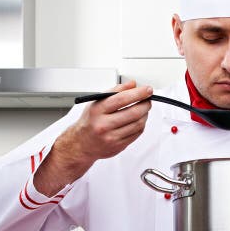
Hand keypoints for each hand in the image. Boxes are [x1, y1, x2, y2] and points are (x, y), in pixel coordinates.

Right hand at [34, 81, 151, 194]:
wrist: (81, 144)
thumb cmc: (90, 122)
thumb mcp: (96, 103)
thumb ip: (115, 91)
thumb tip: (132, 84)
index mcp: (97, 110)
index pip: (122, 99)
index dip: (138, 93)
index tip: (147, 90)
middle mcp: (104, 124)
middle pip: (133, 113)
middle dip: (145, 104)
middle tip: (148, 100)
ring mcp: (112, 137)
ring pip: (138, 124)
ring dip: (145, 114)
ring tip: (144, 109)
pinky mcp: (118, 146)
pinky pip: (136, 134)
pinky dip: (141, 125)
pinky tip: (139, 120)